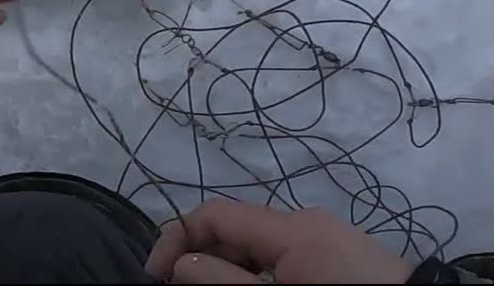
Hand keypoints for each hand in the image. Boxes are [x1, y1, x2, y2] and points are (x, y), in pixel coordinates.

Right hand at [145, 202, 414, 283]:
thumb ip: (225, 283)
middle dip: (200, 260)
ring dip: (228, 271)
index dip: (176, 238)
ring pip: (259, 250)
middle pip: (235, 231)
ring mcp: (326, 240)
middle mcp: (306, 223)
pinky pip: (285, 261)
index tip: (154, 277)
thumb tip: (181, 264)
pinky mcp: (340, 260)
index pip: (214, 213)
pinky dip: (258, 276)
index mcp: (291, 228)